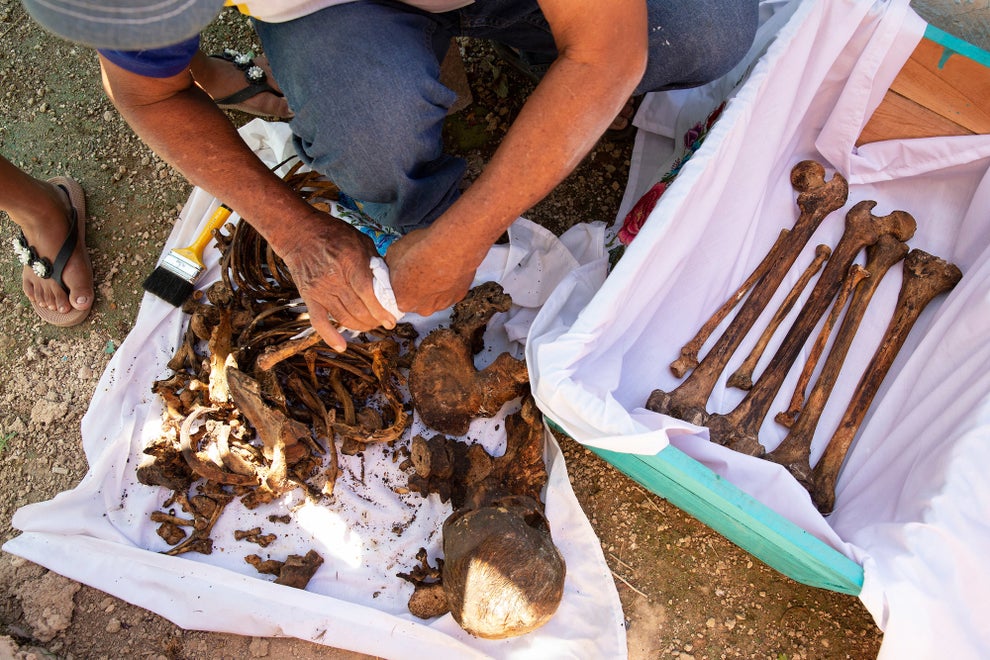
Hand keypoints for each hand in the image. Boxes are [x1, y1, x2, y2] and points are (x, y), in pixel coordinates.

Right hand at [276, 210, 395, 350]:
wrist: (300, 233)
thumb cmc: (335, 235)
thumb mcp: (361, 242)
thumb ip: (376, 263)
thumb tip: (391, 284)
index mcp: (351, 264)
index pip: (369, 295)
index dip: (382, 311)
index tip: (392, 320)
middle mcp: (335, 280)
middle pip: (359, 310)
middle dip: (375, 321)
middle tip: (383, 322)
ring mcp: (321, 291)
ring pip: (344, 319)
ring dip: (360, 327)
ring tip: (370, 326)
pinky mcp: (309, 298)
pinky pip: (319, 322)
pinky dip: (330, 336)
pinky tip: (341, 346)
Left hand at [385, 227, 482, 315]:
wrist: (450, 246)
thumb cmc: (422, 250)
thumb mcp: (393, 252)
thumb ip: (391, 265)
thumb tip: (391, 264)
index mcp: (402, 301)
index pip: (397, 297)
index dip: (400, 284)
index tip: (404, 275)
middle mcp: (422, 308)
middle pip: (416, 301)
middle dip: (417, 288)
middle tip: (420, 270)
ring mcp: (441, 304)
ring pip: (434, 298)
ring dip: (434, 287)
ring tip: (435, 268)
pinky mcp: (457, 297)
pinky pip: (450, 292)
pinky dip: (448, 284)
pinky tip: (447, 269)